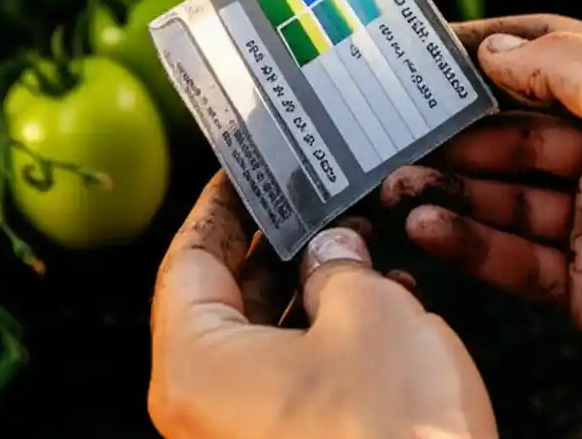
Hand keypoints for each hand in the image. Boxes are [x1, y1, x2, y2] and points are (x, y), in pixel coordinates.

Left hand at [149, 171, 496, 438]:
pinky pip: (296, 377)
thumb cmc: (392, 429)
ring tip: (361, 243)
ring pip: (267, 339)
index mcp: (197, 366)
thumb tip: (335, 246)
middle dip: (278, 244)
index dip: (224, 205)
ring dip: (313, 288)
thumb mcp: (370, 312)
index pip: (189, 260)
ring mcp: (246, 433)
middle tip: (314, 195)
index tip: (247, 169)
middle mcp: (206, 407)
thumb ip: (342, 264)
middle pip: (226, 300)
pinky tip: (383, 304)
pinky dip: (331, 337)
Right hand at [382, 14, 581, 417]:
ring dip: (448, 188)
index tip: (421, 51)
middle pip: (513, 131)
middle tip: (387, 132)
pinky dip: (467, 241)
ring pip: (504, 197)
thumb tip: (492, 49)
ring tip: (394, 186)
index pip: (547, 56)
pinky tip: (427, 228)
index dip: (487, 49)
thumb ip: (563, 66)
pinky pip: (512, 258)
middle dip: (453, 130)